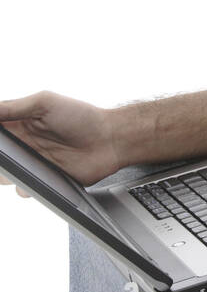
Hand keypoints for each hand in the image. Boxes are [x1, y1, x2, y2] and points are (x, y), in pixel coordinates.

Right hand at [0, 91, 125, 189]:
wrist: (110, 140)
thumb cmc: (82, 117)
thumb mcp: (45, 102)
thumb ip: (15, 107)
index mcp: (20, 123)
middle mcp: (24, 144)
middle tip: (2, 155)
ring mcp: (33, 163)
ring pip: (6, 175)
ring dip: (4, 174)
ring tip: (13, 166)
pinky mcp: (45, 180)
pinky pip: (26, 189)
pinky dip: (22, 188)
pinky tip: (28, 180)